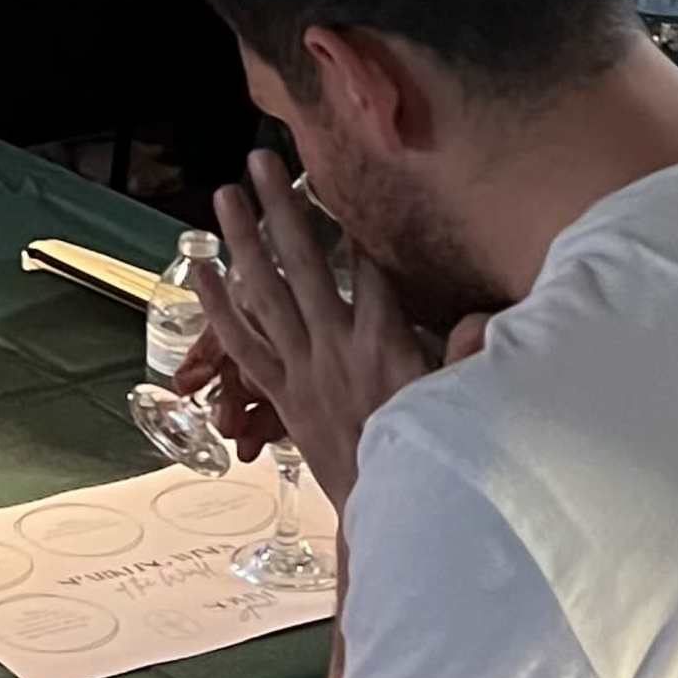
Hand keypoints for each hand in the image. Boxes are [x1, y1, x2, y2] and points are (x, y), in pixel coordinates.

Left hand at [191, 155, 437, 508]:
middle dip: (281, 208)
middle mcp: (335, 348)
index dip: (350, 223)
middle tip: (258, 159)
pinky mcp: (282, 395)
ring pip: (264, 294)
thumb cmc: (431, 457)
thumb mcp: (460, 402)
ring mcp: (302, 370)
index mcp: (385, 344)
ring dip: (242, 241)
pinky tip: (200, 271)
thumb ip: (468, 355)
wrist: (389, 518)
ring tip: (223, 195)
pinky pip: (242, 344)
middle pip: (302, 265)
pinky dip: (219, 307)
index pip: (367, 269)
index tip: (335, 177)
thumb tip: (477, 317)